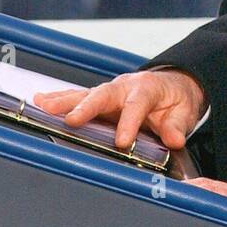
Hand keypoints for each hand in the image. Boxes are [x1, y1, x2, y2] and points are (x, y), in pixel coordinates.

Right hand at [32, 69, 207, 151]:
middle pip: (103, 94)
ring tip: (43, 106)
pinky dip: (59, 98)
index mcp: (147, 89)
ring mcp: (110, 90)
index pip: (137, 105)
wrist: (174, 85)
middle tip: (71, 120)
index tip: (122, 142)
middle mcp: (124, 86)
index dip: (129, 123)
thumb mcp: (185, 112)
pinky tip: (40, 101)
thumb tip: (175, 140)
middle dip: (86, 107)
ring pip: (85, 94)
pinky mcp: (99, 98)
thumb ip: (177, 126)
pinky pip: (78, 97)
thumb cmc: (176, 99)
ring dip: (64, 100)